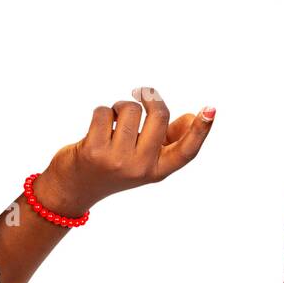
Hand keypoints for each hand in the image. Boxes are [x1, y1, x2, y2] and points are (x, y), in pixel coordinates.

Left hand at [33, 86, 214, 214]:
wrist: (72, 189)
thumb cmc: (111, 167)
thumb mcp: (142, 159)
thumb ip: (166, 140)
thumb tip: (190, 117)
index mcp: (157, 170)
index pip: (186, 151)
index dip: (200, 130)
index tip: (211, 109)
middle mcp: (140, 167)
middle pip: (159, 116)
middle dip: (150, 97)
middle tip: (142, 92)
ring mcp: (117, 160)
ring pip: (130, 109)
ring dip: (121, 106)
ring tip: (113, 121)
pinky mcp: (94, 151)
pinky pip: (104, 112)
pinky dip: (102, 112)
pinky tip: (97, 127)